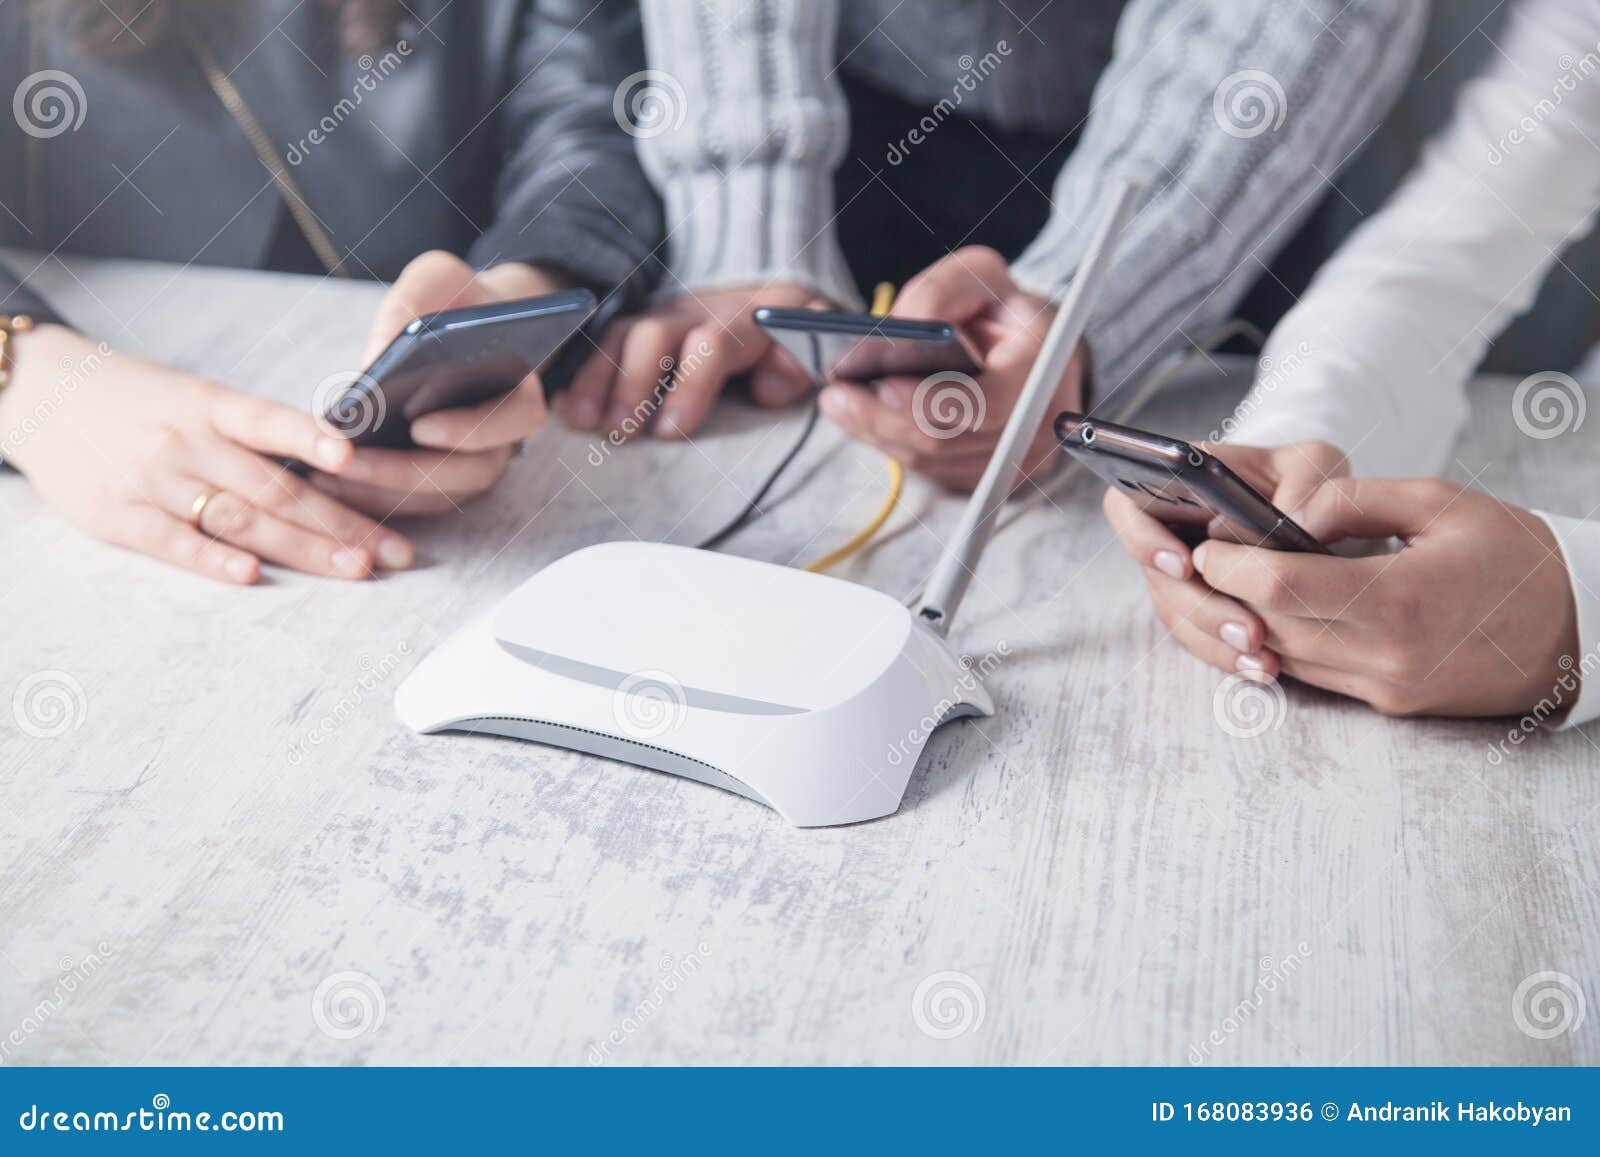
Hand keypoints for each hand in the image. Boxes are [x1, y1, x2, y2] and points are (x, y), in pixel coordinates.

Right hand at [0, 325, 412, 583]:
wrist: (42, 394)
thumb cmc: (140, 401)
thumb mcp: (196, 397)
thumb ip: (255, 434)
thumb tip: (336, 470)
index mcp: (212, 405)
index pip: (269, 420)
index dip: (313, 438)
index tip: (356, 457)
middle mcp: (186, 441)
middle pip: (276, 488)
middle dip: (343, 523)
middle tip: (395, 552)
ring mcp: (152, 479)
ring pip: (239, 519)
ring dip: (303, 548)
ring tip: (356, 568)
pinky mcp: (118, 516)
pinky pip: (174, 543)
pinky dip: (214, 560)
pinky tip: (253, 574)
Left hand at [333, 251, 565, 515]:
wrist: (460, 325)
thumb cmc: (455, 299)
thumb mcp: (439, 277)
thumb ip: (416, 299)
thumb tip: (379, 356)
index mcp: (522, 387)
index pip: (515, 420)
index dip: (471, 430)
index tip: (419, 426)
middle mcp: (505, 437)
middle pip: (469, 472)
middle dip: (407, 471)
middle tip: (351, 459)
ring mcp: (474, 464)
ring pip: (438, 497)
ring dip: (382, 493)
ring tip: (325, 475)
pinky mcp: (440, 481)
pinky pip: (413, 504)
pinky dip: (371, 499)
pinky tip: (323, 481)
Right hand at [559, 283, 823, 438]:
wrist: (766, 295)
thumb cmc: (791, 336)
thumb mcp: (814, 342)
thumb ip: (804, 362)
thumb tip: (771, 387)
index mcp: (742, 322)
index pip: (712, 345)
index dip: (690, 386)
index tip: (672, 431)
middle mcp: (694, 315)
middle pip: (653, 336)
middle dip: (632, 383)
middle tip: (618, 433)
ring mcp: (660, 319)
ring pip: (618, 337)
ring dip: (596, 379)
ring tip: (580, 422)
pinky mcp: (636, 331)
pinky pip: (599, 342)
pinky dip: (577, 371)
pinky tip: (559, 404)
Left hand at [818, 247, 1077, 491]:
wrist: (1032, 349)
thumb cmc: (1001, 310)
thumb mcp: (978, 276)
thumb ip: (940, 293)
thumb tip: (901, 328)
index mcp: (1041, 367)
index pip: (986, 403)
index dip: (931, 401)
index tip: (882, 383)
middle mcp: (1035, 424)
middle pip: (946, 439)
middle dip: (883, 417)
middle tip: (836, 395)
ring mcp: (1015, 459)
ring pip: (932, 459)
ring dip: (879, 433)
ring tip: (839, 403)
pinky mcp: (991, 476)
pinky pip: (933, 471)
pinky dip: (894, 445)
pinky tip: (866, 419)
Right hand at [1104, 440, 1348, 678]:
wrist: (1320, 525)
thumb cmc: (1305, 482)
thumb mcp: (1315, 463)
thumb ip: (1309, 480)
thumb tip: (1293, 518)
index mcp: (1176, 484)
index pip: (1128, 505)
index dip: (1144, 537)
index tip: (1185, 565)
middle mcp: (1166, 532)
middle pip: (1156, 575)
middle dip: (1201, 607)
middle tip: (1246, 629)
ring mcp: (1179, 576)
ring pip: (1177, 614)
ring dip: (1216, 640)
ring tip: (1262, 659)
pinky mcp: (1198, 610)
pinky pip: (1199, 639)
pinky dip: (1228, 656)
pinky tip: (1263, 668)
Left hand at [1191, 477, 1580, 716]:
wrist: (1580, 629)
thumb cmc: (1514, 555)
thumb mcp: (1439, 502)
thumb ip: (1354, 501)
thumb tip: (1287, 513)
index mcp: (1397, 599)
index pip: (1280, 587)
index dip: (1230, 564)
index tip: (1207, 543)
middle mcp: (1386, 655)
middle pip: (1271, 626)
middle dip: (1229, 593)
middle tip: (1208, 558)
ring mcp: (1387, 688)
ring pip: (1287, 657)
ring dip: (1253, 622)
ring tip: (1236, 581)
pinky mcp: (1392, 704)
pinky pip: (1318, 675)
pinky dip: (1290, 643)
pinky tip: (1283, 611)